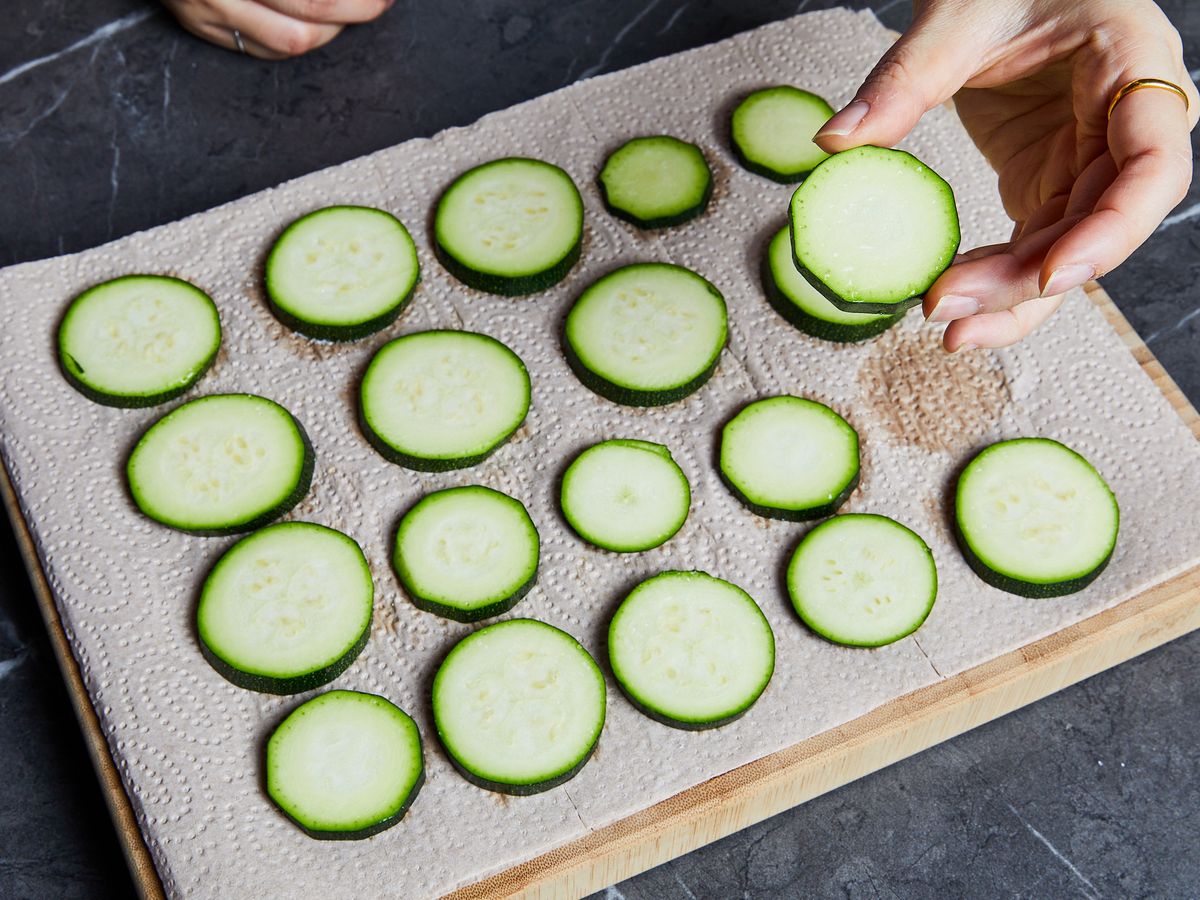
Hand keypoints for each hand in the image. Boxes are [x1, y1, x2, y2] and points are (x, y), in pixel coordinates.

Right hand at [160, 0, 392, 58]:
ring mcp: (203, 10)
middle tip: (381, 0)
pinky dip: (301, 40)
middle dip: (357, 9)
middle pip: (309, 16)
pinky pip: (265, 52)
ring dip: (334, 30)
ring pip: (291, 43)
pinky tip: (322, 24)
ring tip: (356, 10)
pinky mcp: (199, 26)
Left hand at [814, 0, 1197, 350]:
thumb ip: (902, 80)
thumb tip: (834, 141)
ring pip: (1066, 253)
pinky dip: (992, 281)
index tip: (1051, 274)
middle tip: (950, 309)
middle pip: (1099, 228)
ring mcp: (1089, 165)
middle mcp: (1126, 129)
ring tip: (944, 324)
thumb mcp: (955, 16)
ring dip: (1006, 297)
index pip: (1151, 168)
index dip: (1110, 230)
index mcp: (1134, 66)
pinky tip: (947, 302)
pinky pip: (1031, 249)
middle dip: (1027, 280)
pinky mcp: (1049, 187)